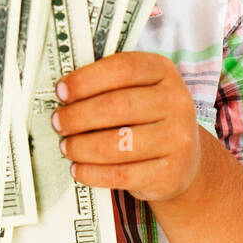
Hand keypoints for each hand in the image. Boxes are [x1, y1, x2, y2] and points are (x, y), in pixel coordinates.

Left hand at [52, 51, 201, 203]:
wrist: (184, 161)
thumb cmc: (147, 118)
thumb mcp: (139, 90)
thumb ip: (108, 84)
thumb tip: (63, 93)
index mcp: (164, 72)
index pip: (122, 68)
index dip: (86, 79)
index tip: (60, 91)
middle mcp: (176, 102)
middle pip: (116, 106)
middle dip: (78, 116)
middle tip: (58, 123)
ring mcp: (177, 139)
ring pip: (116, 144)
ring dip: (81, 146)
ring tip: (66, 146)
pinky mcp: (169, 174)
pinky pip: (120, 175)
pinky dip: (91, 172)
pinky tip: (78, 169)